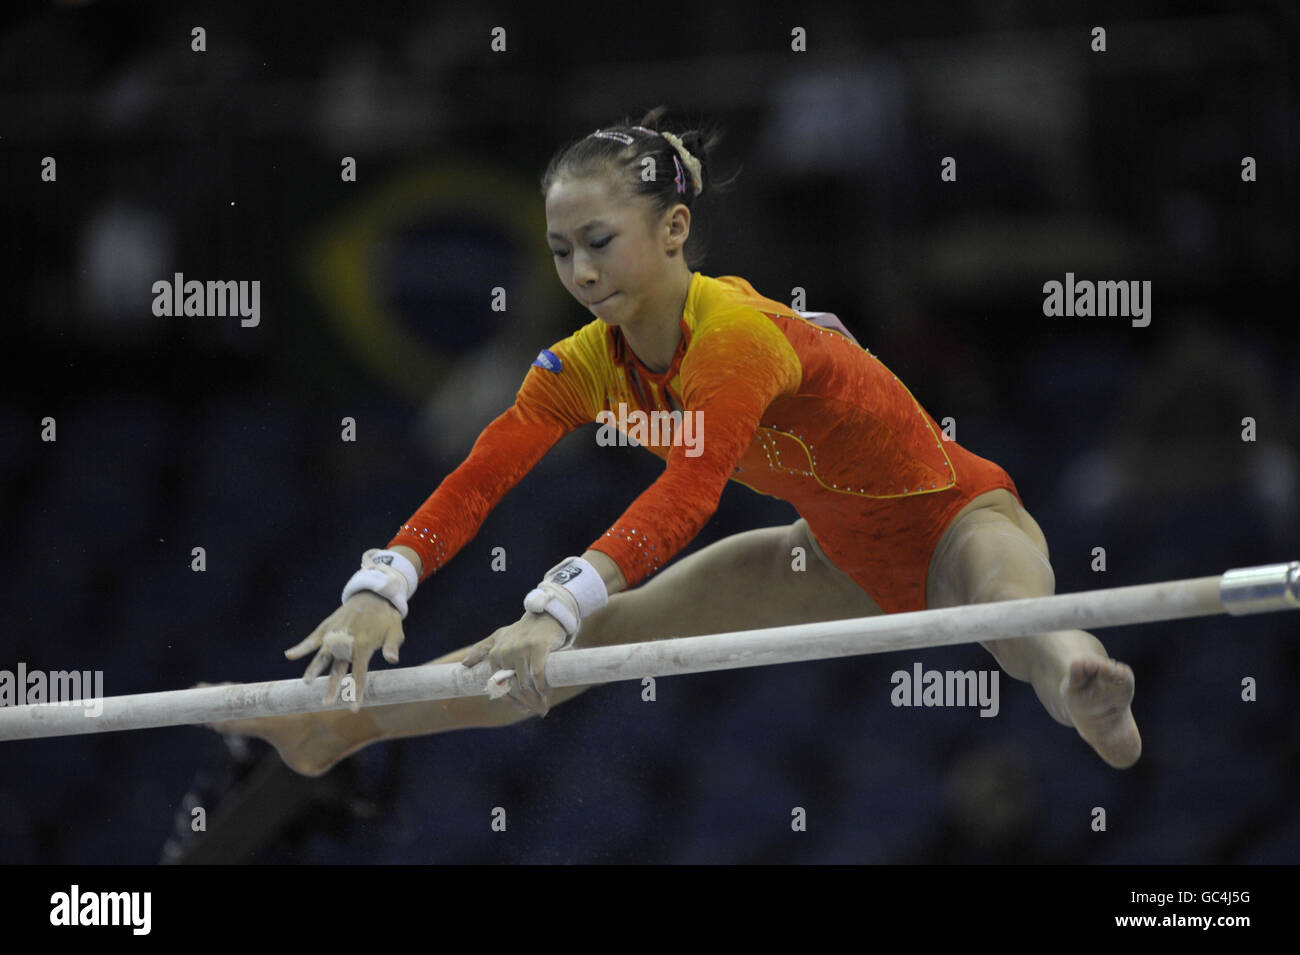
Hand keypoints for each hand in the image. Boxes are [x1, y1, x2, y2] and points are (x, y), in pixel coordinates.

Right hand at [285, 591, 403, 710]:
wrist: (374, 594)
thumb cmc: (386, 617)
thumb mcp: (396, 630)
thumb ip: (392, 645)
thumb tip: (392, 660)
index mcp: (364, 644)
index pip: (359, 672)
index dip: (356, 690)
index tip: (353, 708)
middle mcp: (347, 640)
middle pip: (338, 668)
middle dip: (333, 686)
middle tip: (327, 703)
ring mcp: (335, 633)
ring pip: (323, 655)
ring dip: (315, 669)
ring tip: (307, 683)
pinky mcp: (327, 627)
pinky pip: (313, 638)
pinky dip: (302, 646)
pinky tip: (289, 655)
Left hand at [462, 611, 565, 715]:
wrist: (544, 615)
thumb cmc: (522, 630)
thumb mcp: (499, 637)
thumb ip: (481, 649)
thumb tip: (464, 665)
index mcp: (495, 654)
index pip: (500, 685)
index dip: (511, 700)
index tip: (522, 708)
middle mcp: (506, 652)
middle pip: (514, 687)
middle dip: (525, 702)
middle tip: (536, 710)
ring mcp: (521, 650)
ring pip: (526, 683)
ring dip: (536, 699)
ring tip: (543, 708)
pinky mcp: (537, 647)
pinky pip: (538, 674)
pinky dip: (542, 687)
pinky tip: (546, 695)